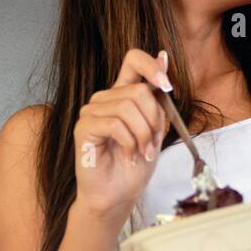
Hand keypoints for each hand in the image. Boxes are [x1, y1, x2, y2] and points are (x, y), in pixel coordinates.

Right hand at [72, 48, 171, 222]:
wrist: (118, 194)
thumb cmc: (136, 163)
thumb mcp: (157, 128)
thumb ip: (158, 98)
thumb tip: (164, 56)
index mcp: (124, 94)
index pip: (133, 60)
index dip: (152, 66)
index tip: (167, 85)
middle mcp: (105, 98)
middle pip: (139, 90)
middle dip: (155, 120)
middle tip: (153, 143)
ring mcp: (91, 112)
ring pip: (128, 106)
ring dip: (144, 134)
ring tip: (142, 152)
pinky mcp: (83, 128)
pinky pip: (115, 124)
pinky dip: (130, 142)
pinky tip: (129, 155)